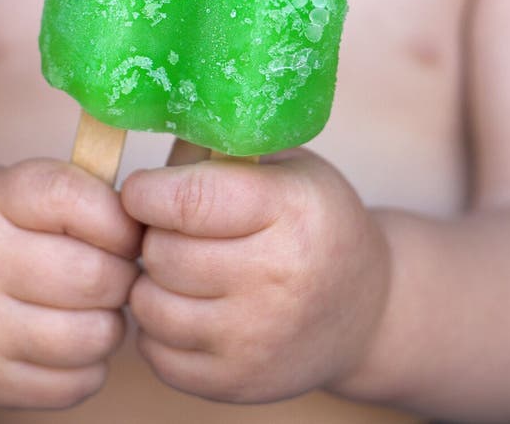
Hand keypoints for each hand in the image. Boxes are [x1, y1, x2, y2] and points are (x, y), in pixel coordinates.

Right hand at [0, 160, 141, 408]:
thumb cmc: (11, 232)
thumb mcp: (30, 195)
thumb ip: (85, 197)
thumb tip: (148, 226)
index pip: (71, 200)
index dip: (117, 220)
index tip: (129, 231)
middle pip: (95, 276)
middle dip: (124, 276)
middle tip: (118, 273)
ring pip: (93, 335)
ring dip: (110, 323)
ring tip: (95, 308)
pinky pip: (75, 383)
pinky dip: (88, 366)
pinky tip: (72, 340)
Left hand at [121, 147, 388, 402]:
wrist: (365, 309)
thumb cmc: (317, 221)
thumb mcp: (290, 166)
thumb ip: (226, 148)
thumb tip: (155, 127)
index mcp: (293, 210)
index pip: (190, 201)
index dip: (148, 191)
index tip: (144, 189)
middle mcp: (278, 277)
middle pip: (163, 252)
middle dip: (154, 234)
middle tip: (171, 228)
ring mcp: (257, 338)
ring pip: (150, 305)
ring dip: (153, 280)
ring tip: (181, 265)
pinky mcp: (237, 382)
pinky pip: (156, 353)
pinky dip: (159, 327)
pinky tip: (189, 305)